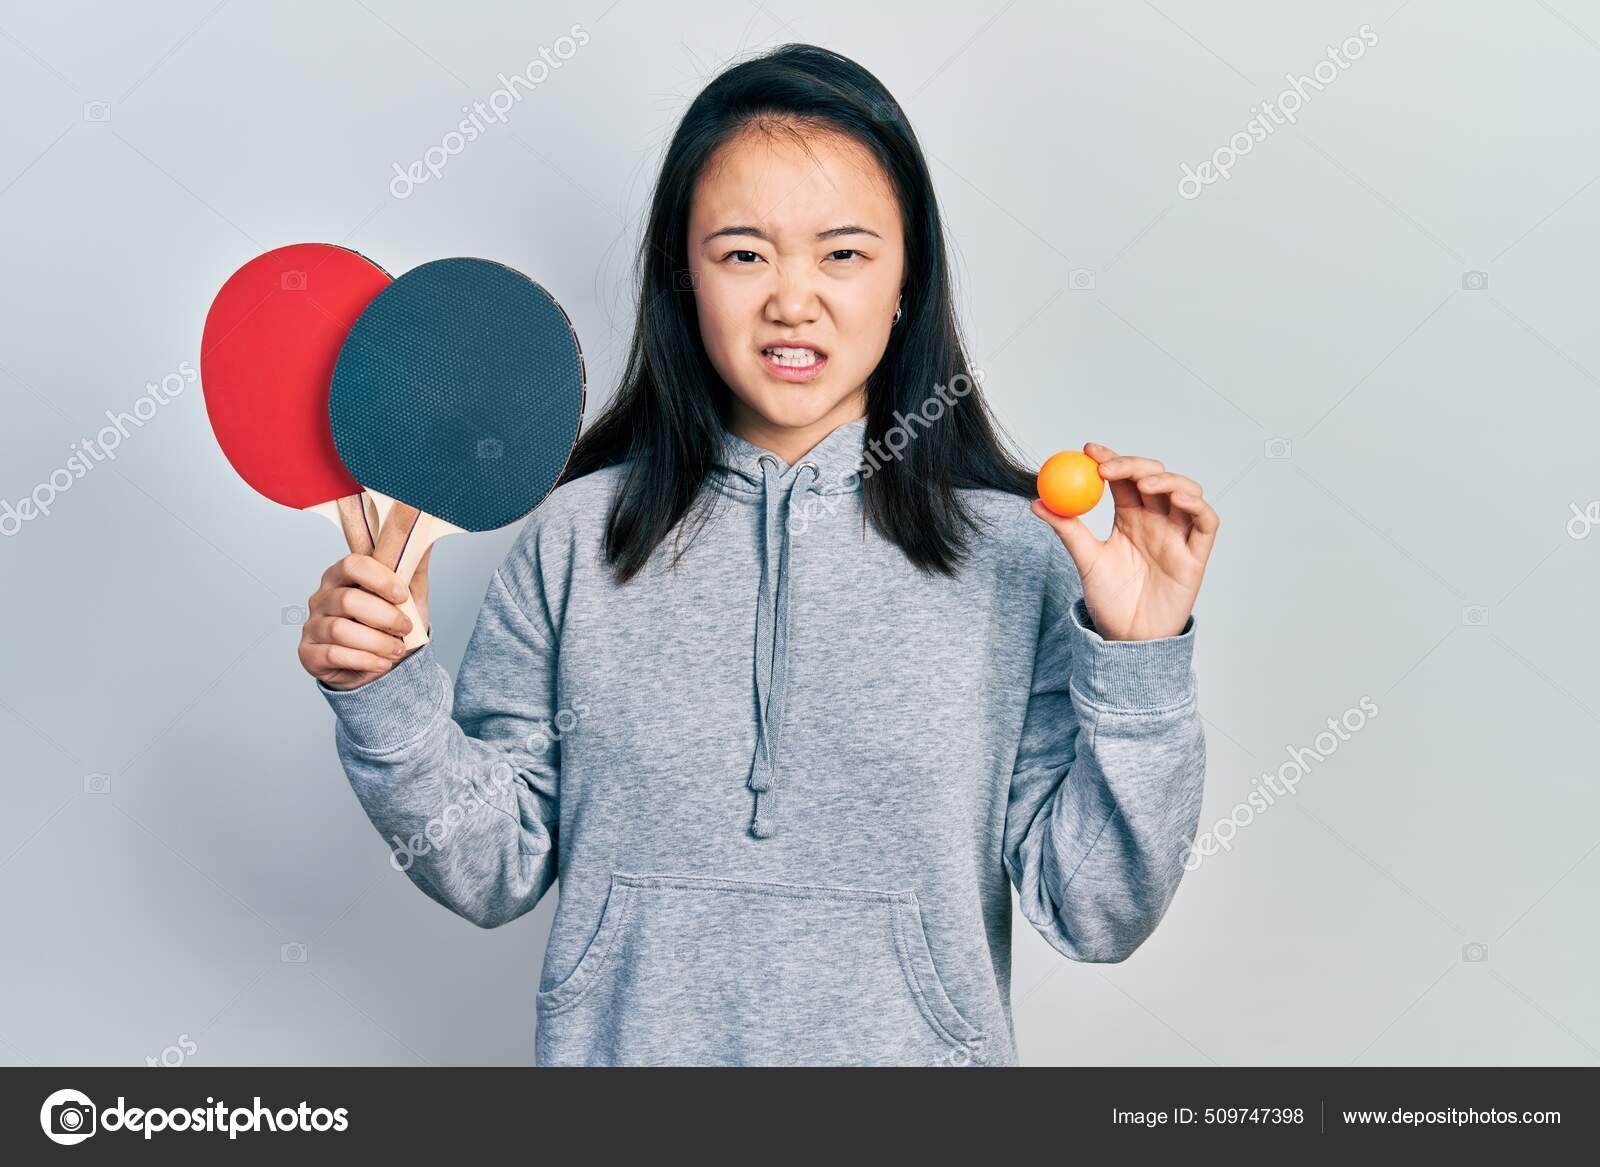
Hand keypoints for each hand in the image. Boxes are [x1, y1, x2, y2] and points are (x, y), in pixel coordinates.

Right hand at [298, 548, 431, 690]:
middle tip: (406, 628)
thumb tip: (427, 538)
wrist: (380, 665)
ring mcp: (312, 626)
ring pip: (340, 630)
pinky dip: (365, 660)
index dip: (379, 579)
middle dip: (385, 617)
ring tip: (397, 650)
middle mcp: (321, 598)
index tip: (403, 596)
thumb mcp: (409, 598)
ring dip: (377, 642)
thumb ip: (413, 569)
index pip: (352, 564)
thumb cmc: (390, 626)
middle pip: (348, 600)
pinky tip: (381, 663)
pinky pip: (334, 654)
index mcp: (341, 576)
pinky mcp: (309, 653)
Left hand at [1030, 443, 1217, 640]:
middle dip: (1134, 465)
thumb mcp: (1085, 560)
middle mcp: (1156, 521)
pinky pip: (1206, 523)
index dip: (1110, 459)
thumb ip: (1067, 530)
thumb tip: (1037, 501)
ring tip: (1143, 483)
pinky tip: (1178, 499)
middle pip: (1154, 478)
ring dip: (1167, 480)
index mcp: (1129, 517)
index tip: (1089, 450)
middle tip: (1108, 468)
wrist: (1127, 637)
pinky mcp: (1196, 555)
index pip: (1123, 478)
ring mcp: (1177, 535)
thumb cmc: (1108, 600)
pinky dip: (1197, 505)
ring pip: (1185, 492)